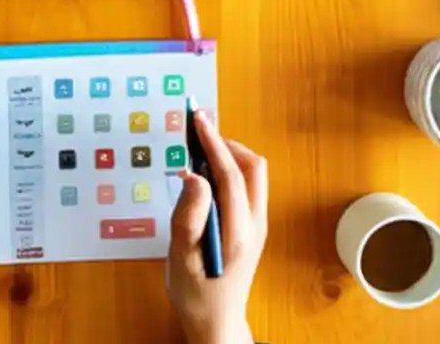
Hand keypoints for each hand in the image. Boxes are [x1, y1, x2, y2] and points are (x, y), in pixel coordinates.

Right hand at [167, 111, 268, 343]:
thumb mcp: (181, 257)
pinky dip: (230, 170)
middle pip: (252, 167)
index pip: (230, 174)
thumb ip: (188, 215)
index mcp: (238, 231)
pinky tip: (206, 176)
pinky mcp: (253, 227)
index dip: (213, 142)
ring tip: (198, 150)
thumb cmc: (195, 293)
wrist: (216, 321)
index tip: (198, 118)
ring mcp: (257, 225)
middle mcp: (255, 224)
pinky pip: (247, 187)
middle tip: (197, 132)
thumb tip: (194, 175)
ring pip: (253, 175)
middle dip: (226, 143)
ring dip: (229, 155)